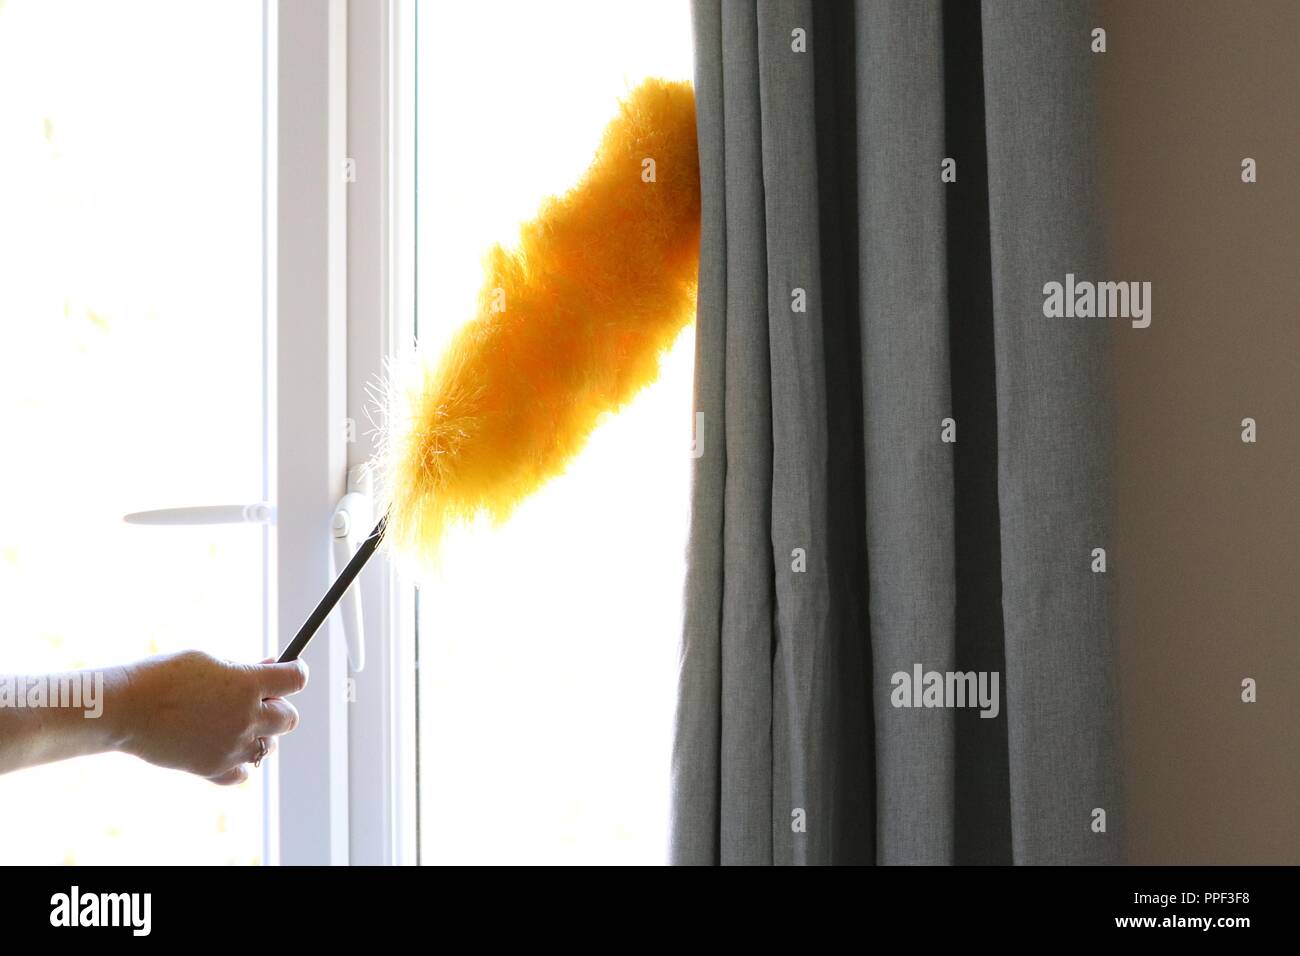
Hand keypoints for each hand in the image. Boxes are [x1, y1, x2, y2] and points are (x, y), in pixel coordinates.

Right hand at [112, 650, 308, 785]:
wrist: (125, 709)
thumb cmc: (163, 676)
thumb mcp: (208, 661)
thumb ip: (244, 669)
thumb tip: (270, 667)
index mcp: (247, 684)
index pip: (296, 679)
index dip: (295, 673)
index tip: (289, 671)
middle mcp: (247, 717)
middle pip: (289, 719)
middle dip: (277, 707)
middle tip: (256, 699)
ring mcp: (232, 746)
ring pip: (269, 747)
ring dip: (259, 735)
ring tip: (232, 723)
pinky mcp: (213, 769)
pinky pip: (243, 773)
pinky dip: (238, 763)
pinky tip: (222, 747)